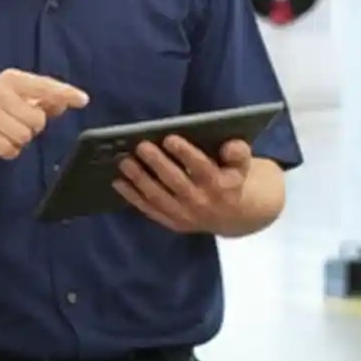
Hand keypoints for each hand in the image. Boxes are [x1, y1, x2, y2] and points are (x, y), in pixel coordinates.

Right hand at [0, 68, 89, 159]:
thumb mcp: (19, 105)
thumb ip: (44, 101)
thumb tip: (65, 101)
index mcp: (10, 79)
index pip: (45, 85)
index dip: (65, 93)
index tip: (83, 100)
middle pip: (38, 118)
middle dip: (32, 128)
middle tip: (16, 126)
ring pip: (24, 135)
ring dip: (18, 141)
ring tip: (4, 135)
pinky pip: (9, 148)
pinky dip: (8, 152)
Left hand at [113, 136, 252, 233]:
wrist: (234, 215)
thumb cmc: (231, 178)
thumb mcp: (243, 164)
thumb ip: (238, 153)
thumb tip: (230, 145)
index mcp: (220, 185)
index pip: (202, 167)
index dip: (186, 153)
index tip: (169, 138)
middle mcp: (201, 202)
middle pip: (175, 181)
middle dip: (157, 163)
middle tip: (140, 146)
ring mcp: (185, 215)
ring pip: (159, 196)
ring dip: (139, 179)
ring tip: (124, 162)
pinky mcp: (172, 223)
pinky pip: (149, 210)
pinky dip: (132, 197)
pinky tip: (117, 182)